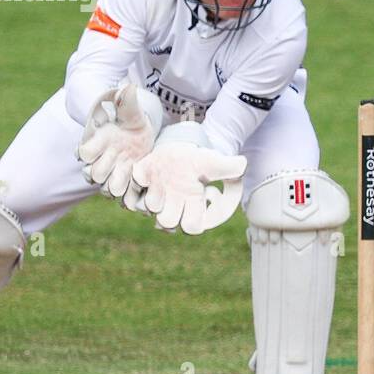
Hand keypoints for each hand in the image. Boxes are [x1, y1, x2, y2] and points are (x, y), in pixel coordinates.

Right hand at [77, 84, 163, 197]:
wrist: (137, 131)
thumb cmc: (128, 118)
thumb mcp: (129, 109)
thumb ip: (126, 101)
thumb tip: (129, 87)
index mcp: (96, 143)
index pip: (84, 153)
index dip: (88, 154)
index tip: (102, 148)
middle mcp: (100, 160)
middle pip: (93, 174)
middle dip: (103, 173)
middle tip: (118, 169)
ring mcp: (111, 172)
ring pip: (105, 188)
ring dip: (115, 187)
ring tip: (128, 183)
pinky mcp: (124, 181)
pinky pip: (122, 194)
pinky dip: (128, 196)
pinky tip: (137, 192)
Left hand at [130, 122, 246, 234]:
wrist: (181, 146)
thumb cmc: (201, 159)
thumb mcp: (217, 162)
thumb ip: (230, 168)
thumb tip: (242, 166)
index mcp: (192, 206)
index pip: (192, 227)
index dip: (193, 220)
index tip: (198, 197)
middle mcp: (172, 205)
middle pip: (167, 224)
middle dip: (169, 212)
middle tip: (174, 193)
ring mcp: (155, 194)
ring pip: (146, 209)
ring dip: (152, 196)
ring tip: (160, 181)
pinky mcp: (140, 181)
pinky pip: (131, 191)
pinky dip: (136, 182)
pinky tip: (146, 173)